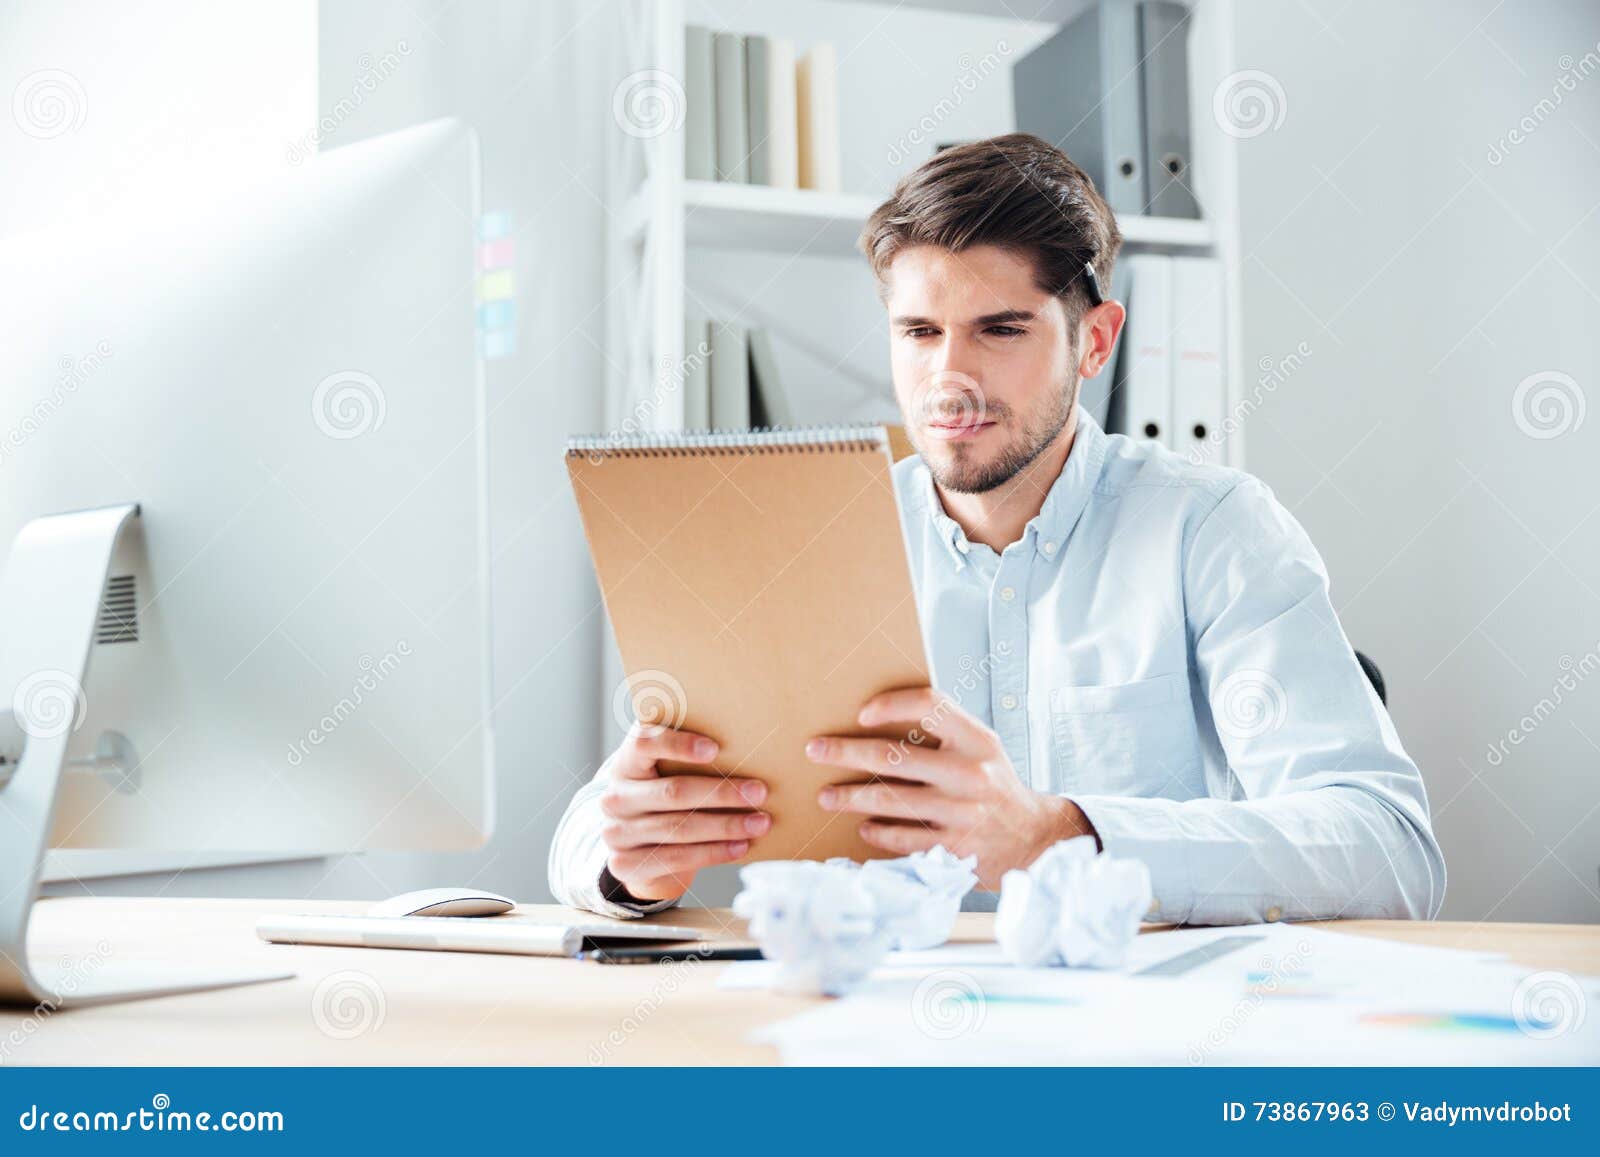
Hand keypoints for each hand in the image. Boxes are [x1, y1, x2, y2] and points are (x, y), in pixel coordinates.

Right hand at [598, 723, 770, 901]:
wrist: (636, 844)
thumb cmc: (665, 793)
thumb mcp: (665, 770)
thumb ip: (688, 755)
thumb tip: (743, 745)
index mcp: (625, 762)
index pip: (644, 743)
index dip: (678, 744)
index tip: (715, 749)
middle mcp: (615, 796)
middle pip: (673, 792)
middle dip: (721, 792)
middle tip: (760, 792)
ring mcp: (617, 832)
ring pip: (679, 828)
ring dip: (725, 826)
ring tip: (760, 823)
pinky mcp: (624, 864)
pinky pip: (676, 858)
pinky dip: (713, 853)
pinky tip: (740, 846)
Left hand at [806, 687, 1094, 889]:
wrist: (1034, 838)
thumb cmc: (996, 786)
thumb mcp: (983, 748)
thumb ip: (946, 731)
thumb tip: (881, 714)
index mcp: (977, 740)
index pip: (930, 705)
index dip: (892, 703)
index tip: (861, 712)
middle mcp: (970, 773)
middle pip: (893, 757)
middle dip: (846, 752)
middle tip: (815, 750)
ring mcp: (961, 813)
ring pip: (890, 801)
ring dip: (850, 798)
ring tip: (826, 795)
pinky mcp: (953, 848)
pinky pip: (902, 839)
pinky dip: (878, 833)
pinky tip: (863, 827)